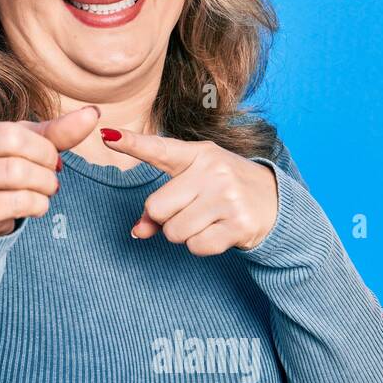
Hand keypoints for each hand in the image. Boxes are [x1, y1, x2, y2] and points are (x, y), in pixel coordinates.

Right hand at [0, 48, 100, 239]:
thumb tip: (94, 115)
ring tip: (45, 187)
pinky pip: (15, 201)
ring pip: (17, 173)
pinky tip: (33, 203)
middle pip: (13, 141)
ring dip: (46, 184)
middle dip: (45, 157)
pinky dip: (38, 204)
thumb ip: (54, 130)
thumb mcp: (25, 143)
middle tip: (52, 167)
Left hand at [99, 127, 278, 255]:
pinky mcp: (238, 224)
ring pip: (174, 231)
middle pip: (157, 208)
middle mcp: (213, 171)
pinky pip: (196, 247)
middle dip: (165, 218)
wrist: (275, 201)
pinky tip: (218, 231)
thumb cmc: (222, 189)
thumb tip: (137, 231)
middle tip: (190, 210)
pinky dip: (201, 245)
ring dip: (184, 234)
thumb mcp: (193, 184)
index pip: (159, 149)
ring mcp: (227, 197)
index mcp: (198, 154)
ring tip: (206, 219)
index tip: (107, 135)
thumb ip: (161, 204)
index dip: (132, 143)